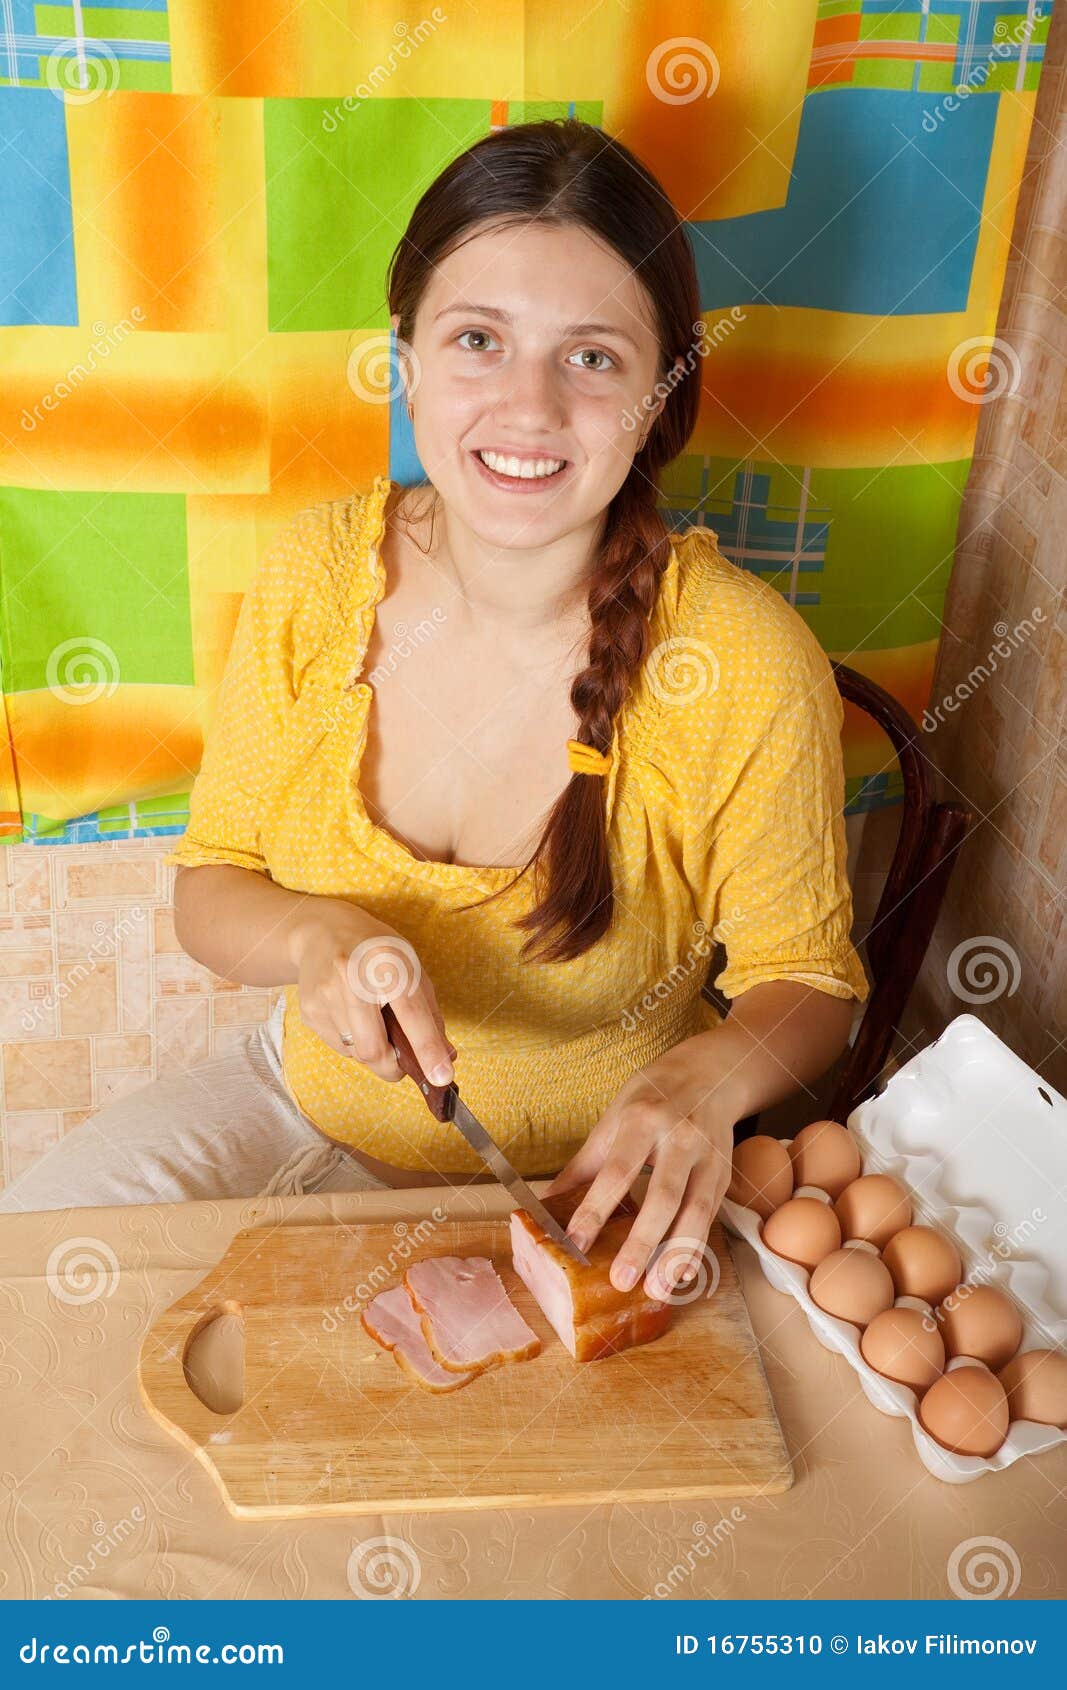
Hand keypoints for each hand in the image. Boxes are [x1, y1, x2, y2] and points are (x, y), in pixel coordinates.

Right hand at [288, 898, 456, 1084]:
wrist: (322, 932)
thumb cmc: (376, 951)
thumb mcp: (411, 968)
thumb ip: (429, 1014)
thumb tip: (445, 1057)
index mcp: (388, 963)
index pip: (411, 1014)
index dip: (428, 1049)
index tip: (442, 1076)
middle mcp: (352, 978)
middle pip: (373, 1049)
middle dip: (393, 1067)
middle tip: (401, 1062)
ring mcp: (326, 995)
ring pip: (356, 1053)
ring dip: (372, 1051)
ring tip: (372, 1021)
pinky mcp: (309, 1011)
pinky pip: (339, 1047)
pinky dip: (352, 1043)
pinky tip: (351, 1016)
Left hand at [544, 1036, 736, 1298]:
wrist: (708, 1073)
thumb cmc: (651, 1097)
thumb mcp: (613, 1117)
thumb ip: (585, 1164)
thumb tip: (546, 1203)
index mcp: (642, 1120)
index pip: (616, 1171)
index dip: (595, 1209)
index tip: (574, 1243)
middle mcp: (679, 1137)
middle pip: (663, 1196)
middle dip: (643, 1242)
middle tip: (621, 1280)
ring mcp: (707, 1155)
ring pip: (697, 1210)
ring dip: (678, 1253)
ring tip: (657, 1288)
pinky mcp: (724, 1172)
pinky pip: (711, 1215)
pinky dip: (697, 1246)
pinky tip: (682, 1272)